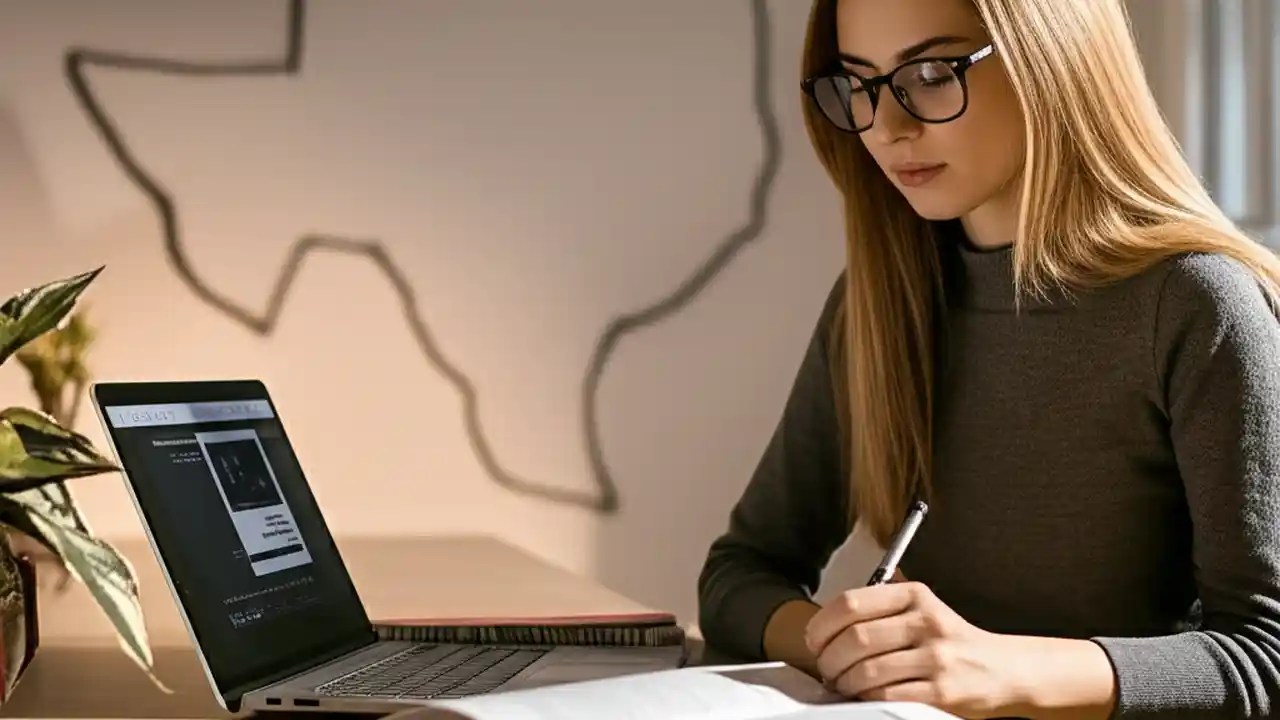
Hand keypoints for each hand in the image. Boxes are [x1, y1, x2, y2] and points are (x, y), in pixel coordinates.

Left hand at [805, 580, 1029, 718]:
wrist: (1003, 669)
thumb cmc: (953, 642)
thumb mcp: (922, 610)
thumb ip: (882, 611)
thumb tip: (827, 629)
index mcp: (915, 595)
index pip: (852, 602)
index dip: (822, 624)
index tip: (814, 640)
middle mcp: (926, 622)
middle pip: (855, 638)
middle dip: (829, 659)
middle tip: (825, 669)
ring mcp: (936, 657)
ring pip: (867, 670)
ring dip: (844, 682)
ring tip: (841, 685)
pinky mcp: (942, 691)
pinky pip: (887, 694)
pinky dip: (866, 697)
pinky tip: (863, 696)